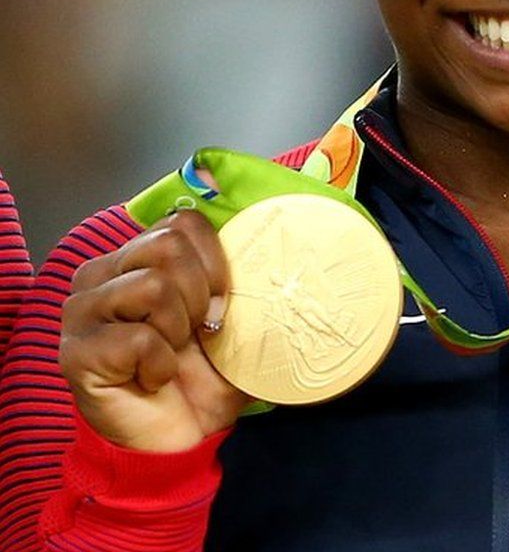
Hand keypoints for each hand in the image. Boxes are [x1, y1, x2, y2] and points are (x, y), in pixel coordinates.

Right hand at [60, 211, 252, 451]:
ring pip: (154, 286)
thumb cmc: (203, 376)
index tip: (220, 303)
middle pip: (168, 245)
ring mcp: (80, 313)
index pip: (182, 223)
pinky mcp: (75, 353)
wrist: (181, 439)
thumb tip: (281, 240)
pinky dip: (160, 366)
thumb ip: (241, 274)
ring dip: (178, 331)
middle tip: (192, 335)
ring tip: (169, 355)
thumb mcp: (231, 317)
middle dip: (199, 295)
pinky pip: (140, 340)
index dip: (216, 262)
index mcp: (135, 258)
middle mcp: (98, 276)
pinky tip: (150, 380)